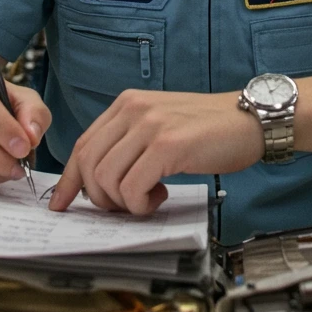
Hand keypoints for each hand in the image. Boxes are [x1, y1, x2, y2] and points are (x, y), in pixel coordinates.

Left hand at [48, 89, 261, 214]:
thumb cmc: (209, 129)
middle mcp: (133, 109)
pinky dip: (139, 203)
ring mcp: (150, 125)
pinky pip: (132, 187)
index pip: (83, 145)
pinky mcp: (168, 145)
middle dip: (98, 197)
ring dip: (122, 202)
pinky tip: (160, 197)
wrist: (250, 119)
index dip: (68, 180)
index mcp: (127, 104)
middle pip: (88, 163)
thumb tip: (100, 181)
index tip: (62, 203)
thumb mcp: (160, 126)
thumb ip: (130, 143)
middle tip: (124, 206)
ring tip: (147, 200)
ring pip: (106, 178)